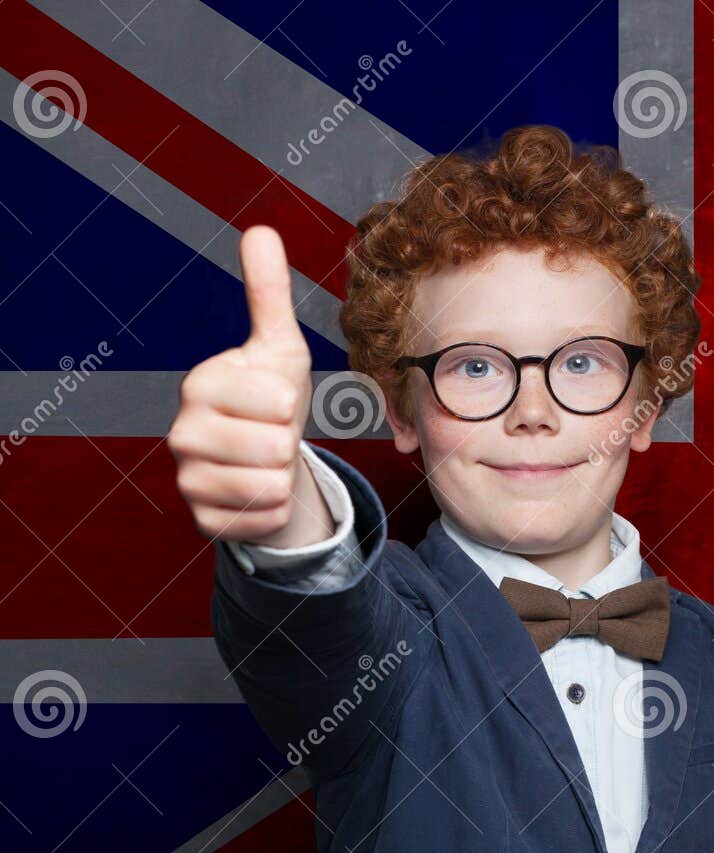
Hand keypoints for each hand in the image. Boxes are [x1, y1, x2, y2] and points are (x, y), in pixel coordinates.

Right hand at [168, 225, 329, 545]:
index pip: (278, 400)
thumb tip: (260, 229)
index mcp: (200, 384)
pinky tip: (259, 490)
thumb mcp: (279, 347)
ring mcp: (188, 480)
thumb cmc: (270, 396)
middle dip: (288, 442)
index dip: (290, 403)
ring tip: (266, 462)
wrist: (264, 458)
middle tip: (271, 435)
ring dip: (283, 476)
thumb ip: (268, 293)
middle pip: (276, 446)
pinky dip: (277, 508)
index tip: (271, 401)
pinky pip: (266, 519)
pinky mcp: (204, 521)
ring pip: (272, 485)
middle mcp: (181, 433)